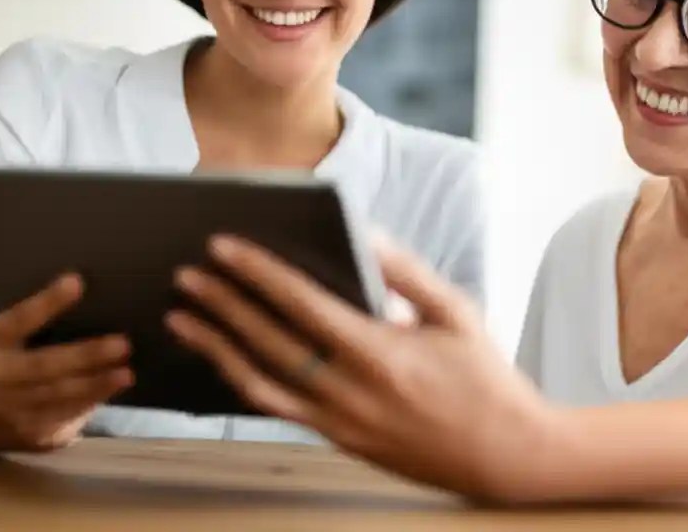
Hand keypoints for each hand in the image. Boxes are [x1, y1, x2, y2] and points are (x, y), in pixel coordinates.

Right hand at [0, 274, 133, 451]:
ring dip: (95, 387)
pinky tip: (112, 393)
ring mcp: (10, 414)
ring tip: (125, 373)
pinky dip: (90, 406)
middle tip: (123, 344)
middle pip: (43, 368)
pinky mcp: (31, 439)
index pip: (17, 321)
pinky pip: (66, 421)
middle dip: (84, 357)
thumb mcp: (1, 334)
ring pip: (58, 400)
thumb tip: (77, 282)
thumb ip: (34, 313)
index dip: (45, 303)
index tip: (77, 282)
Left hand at [166, 235, 562, 501]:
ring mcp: (340, 423)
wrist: (505, 455)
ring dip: (216, 348)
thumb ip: (406, 272)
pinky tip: (222, 358)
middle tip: (186, 275)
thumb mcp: (457, 313)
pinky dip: (243, 381)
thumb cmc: (485, 378)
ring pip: (258, 385)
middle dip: (222, 305)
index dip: (259, 273)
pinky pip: (277, 410)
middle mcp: (352, 392)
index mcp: (382, 353)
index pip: (304, 304)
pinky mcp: (339, 441)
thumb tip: (363, 233)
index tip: (224, 246)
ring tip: (182, 318)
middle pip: (269, 343)